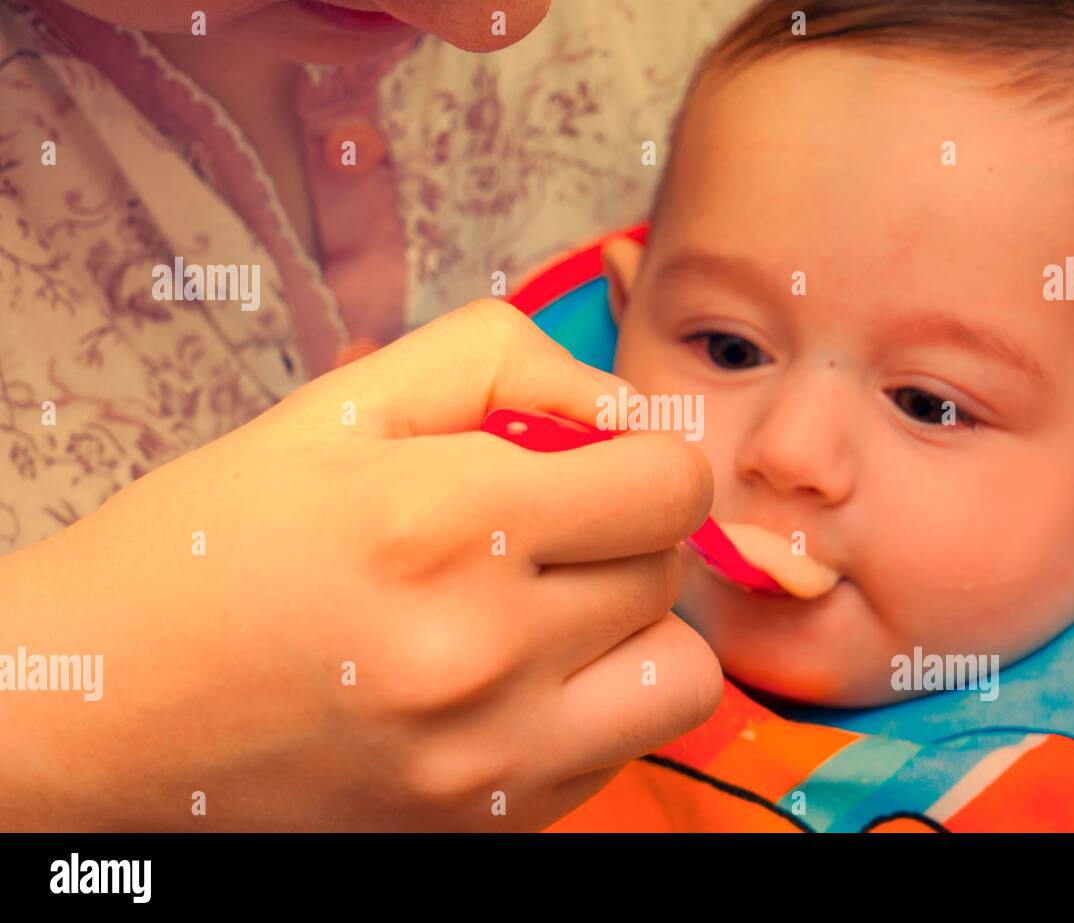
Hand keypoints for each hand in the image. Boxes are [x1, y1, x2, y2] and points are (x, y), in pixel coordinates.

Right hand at [0, 299, 720, 830]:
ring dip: (635, 631)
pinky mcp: (481, 829)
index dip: (648, 457)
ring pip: (677, 676)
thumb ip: (497, 361)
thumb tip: (621, 410)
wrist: (100, 714)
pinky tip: (511, 680)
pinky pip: (621, 754)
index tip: (602, 462)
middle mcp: (478, 651)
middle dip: (625, 532)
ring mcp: (485, 761)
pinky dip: (593, 707)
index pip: (668, 486)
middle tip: (544, 530)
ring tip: (552, 611)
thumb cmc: (211, 546)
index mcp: (439, 522)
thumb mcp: (336, 408)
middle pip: (667, 571)